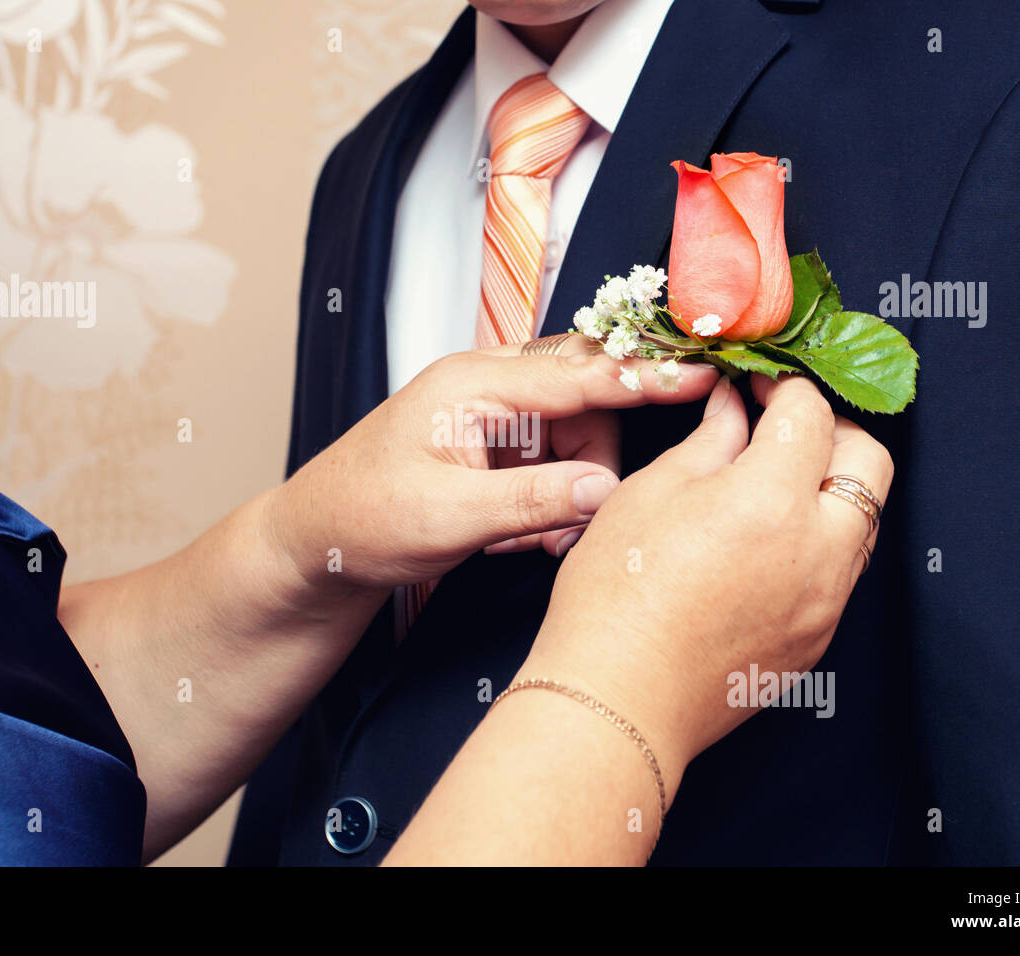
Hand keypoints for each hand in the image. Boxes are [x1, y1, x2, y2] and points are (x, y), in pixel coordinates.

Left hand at [269, 339, 720, 591]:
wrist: (315, 543)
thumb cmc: (361, 519)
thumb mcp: (448, 518)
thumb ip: (533, 500)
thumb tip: (607, 488)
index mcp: (472, 385)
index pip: (578, 371)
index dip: (644, 375)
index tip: (703, 371)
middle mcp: (486, 386)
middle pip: (586, 396)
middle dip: (599, 453)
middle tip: (589, 511)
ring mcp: (490, 414)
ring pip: (575, 433)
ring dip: (575, 485)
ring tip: (540, 539)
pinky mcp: (494, 445)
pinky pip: (553, 458)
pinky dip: (555, 497)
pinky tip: (527, 534)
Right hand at [520, 373, 893, 794]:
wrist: (617, 699)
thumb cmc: (615, 599)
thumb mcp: (649, 495)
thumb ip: (708, 442)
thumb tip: (733, 410)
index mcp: (772, 500)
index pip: (810, 414)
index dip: (783, 386)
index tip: (756, 386)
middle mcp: (818, 550)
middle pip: (869, 462)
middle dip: (831, 430)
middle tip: (780, 427)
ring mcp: (825, 601)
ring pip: (862, 520)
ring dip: (829, 488)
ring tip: (770, 485)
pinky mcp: (817, 639)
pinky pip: (840, 573)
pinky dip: (817, 541)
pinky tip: (763, 544)